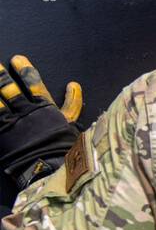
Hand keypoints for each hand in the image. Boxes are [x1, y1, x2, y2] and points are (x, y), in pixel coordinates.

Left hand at [0, 55, 83, 187]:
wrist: (53, 169)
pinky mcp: (3, 134)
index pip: (34, 85)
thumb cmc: (67, 150)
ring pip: (0, 100)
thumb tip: (74, 84)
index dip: (25, 71)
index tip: (17, 59)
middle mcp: (28, 113)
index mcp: (47, 110)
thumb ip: (72, 105)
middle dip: (2, 76)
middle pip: (12, 90)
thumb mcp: (73, 126)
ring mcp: (14, 123)